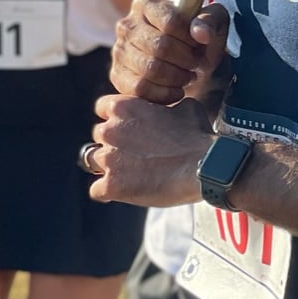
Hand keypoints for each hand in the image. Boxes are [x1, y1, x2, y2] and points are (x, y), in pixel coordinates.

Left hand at [86, 94, 213, 205]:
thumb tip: (169, 110)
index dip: (117, 118)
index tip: (130, 127)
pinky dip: (109, 192)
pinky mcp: (112, 186)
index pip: (103, 107)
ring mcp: (109, 159)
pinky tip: (126, 192)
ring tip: (129, 172)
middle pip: (98, 135)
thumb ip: (166, 106)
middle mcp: (109, 130)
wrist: (205, 166)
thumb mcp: (185, 106)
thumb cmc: (196, 135)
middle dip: (113, 142)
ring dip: (108, 166)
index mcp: (123, 107)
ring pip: (93, 161)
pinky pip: (97, 190)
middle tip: (135, 152)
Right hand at [111, 0, 230, 102]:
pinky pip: (140, 88)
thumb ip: (211, 21)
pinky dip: (164, 94)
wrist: (189, 68)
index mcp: (146, 4)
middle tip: (198, 64)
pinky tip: (177, 90)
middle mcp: (127, 25)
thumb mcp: (214, 24)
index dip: (190, 38)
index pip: (171, 21)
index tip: (200, 45)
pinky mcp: (118, 76)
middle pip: (160, 46)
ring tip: (189, 76)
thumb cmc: (199, 41)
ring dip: (177, 77)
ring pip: (150, 69)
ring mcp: (119, 51)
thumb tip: (200, 33)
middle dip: (187, 59)